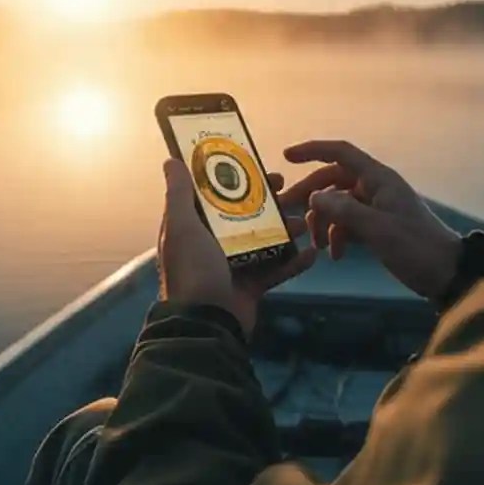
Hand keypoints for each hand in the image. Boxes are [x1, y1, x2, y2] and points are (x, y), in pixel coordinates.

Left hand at [158, 159, 315, 338]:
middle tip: (286, 189)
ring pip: (264, 240)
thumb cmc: (193, 270)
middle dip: (266, 202)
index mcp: (192, 228)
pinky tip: (312, 253)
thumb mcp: (181, 227)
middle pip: (243, 215)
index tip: (254, 165)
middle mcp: (211, 244)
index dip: (231, 179)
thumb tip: (171, 160)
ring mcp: (233, 266)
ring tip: (304, 222)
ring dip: (285, 230)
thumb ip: (179, 194)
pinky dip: (294, 262)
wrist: (208, 324)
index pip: (212, 196)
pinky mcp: (251, 286)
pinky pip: (276, 269)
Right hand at [280, 140, 460, 304]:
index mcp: (379, 179)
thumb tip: (314, 197)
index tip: (286, 156)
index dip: (313, 150)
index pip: (341, 153)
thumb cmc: (415, 247)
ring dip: (324, 221)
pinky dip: (338, 236)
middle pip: (334, 181)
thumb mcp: (377, 229)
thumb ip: (344, 211)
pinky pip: (349, 223)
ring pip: (339, 204)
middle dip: (310, 195)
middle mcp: (377, 188)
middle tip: (286, 211)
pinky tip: (335, 255)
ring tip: (315, 245)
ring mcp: (378, 207)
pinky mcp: (379, 227)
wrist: (446, 273)